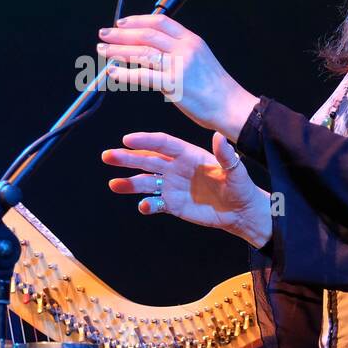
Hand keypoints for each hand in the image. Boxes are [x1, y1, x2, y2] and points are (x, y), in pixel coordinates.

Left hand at [97, 15, 259, 140]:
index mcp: (192, 40)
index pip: (160, 22)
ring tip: (102, 50)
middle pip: (147, 34)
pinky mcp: (174, 84)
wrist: (231, 107)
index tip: (121, 23)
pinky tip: (112, 72)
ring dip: (118, 50)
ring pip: (142, 52)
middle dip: (121, 33)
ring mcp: (179, 66)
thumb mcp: (201, 60)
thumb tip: (154, 51)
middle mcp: (185, 48)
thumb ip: (179, 52)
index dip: (138, 20)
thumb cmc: (216, 89)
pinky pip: (143, 75)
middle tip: (104, 34)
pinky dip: (124, 73)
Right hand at [101, 130, 272, 247]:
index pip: (163, 144)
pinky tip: (143, 206)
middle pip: (147, 160)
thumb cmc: (240, 186)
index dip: (145, 141)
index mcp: (188, 154)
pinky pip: (154, 203)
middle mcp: (176, 168)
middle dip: (127, 158)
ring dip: (129, 183)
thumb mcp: (235, 170)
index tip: (127, 139)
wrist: (240, 212)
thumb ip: (225, 155)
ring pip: (145, 182)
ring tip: (114, 184)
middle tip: (108, 156)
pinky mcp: (172, 204)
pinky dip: (147, 205)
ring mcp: (172, 186)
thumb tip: (219, 136)